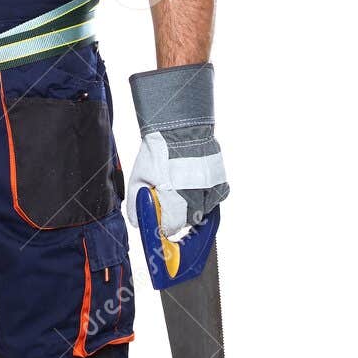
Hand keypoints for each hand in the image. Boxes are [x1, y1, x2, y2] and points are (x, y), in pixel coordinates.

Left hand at [126, 62, 228, 237]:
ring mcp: (210, 192)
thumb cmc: (158, 153)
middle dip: (177, 214)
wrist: (181, 129)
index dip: (163, 225)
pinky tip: (196, 183)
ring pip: (202, 211)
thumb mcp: (139, 178)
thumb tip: (136, 223)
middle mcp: (195, 201)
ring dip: (193, 205)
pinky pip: (215, 198)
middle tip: (169, 197)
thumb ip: (137, 204)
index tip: (160, 219)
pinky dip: (207, 196)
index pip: (171, 228)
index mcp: (174, 202)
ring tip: (182, 185)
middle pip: (187, 221)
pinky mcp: (220, 183)